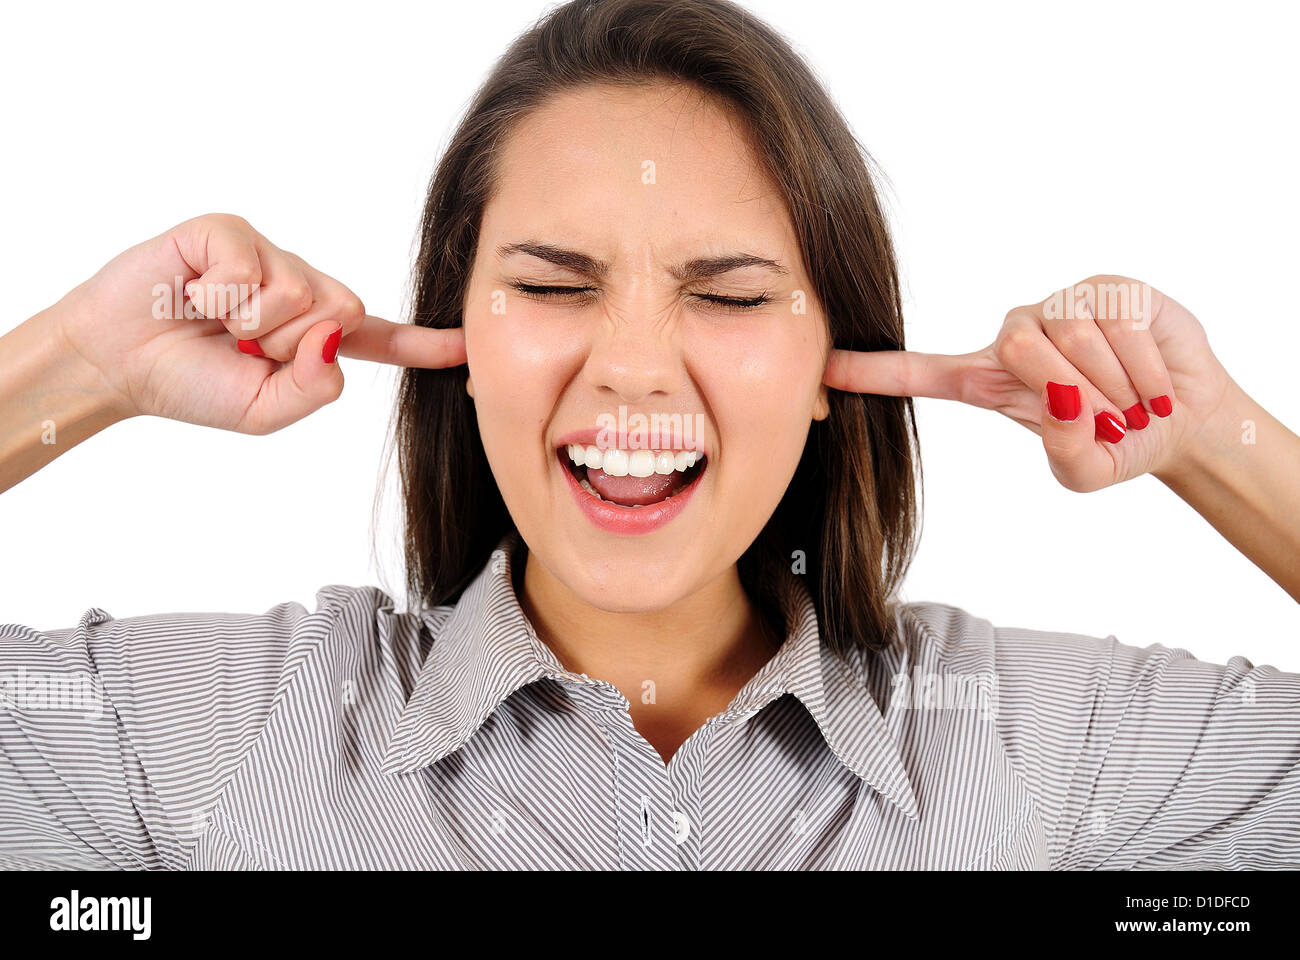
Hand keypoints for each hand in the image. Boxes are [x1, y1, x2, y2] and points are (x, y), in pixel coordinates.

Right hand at [52, 213, 466, 433]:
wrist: (116, 362)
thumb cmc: (190, 384)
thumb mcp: (262, 410)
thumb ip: (313, 388)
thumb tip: (333, 336)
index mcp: (314, 336)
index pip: (380, 338)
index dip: (424, 344)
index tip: (467, 348)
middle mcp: (299, 289)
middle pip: (343, 310)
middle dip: (289, 342)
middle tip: (240, 346)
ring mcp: (267, 256)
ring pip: (301, 292)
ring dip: (250, 322)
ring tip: (211, 321)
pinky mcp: (229, 232)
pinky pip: (252, 269)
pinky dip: (219, 296)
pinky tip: (192, 295)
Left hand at [824, 275, 1231, 491]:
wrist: (1184, 418)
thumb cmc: (1119, 442)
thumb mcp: (1087, 469)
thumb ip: (1066, 452)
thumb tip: (1062, 398)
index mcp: (989, 381)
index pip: (918, 372)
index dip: (872, 372)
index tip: (824, 369)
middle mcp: (1014, 336)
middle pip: (1014, 346)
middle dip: (1071, 394)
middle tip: (1105, 419)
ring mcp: (1059, 305)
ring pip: (1067, 332)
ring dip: (1111, 385)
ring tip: (1130, 403)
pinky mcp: (1105, 285)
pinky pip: (1115, 320)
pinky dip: (1141, 367)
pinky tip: (1153, 384)